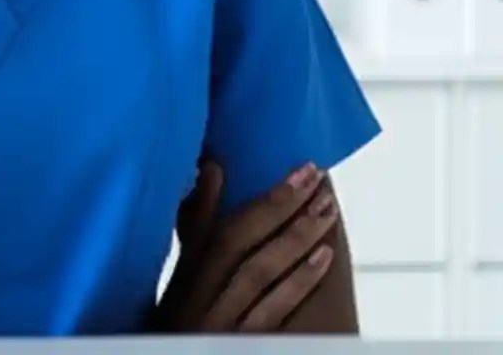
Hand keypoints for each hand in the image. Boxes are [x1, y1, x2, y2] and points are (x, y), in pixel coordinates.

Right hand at [155, 161, 338, 331]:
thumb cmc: (186, 331)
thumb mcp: (181, 287)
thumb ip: (195, 233)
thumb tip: (211, 170)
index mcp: (180, 283)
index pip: (209, 229)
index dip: (252, 197)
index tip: (287, 169)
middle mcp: (194, 300)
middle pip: (236, 244)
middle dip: (276, 206)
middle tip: (312, 175)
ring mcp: (218, 325)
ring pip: (257, 272)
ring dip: (294, 237)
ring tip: (325, 209)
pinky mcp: (241, 346)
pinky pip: (271, 311)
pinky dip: (297, 281)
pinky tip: (322, 257)